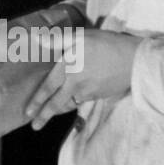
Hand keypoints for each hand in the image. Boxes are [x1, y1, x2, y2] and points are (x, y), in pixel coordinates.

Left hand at [25, 29, 139, 129]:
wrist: (135, 61)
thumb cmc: (106, 45)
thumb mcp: (80, 37)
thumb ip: (57, 40)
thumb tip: (36, 39)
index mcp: (68, 70)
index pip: (48, 88)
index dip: (37, 100)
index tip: (28, 112)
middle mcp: (76, 85)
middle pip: (57, 103)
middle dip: (44, 116)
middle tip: (34, 127)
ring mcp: (89, 93)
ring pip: (71, 102)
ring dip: (61, 107)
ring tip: (53, 112)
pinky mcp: (100, 95)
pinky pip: (84, 98)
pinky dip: (77, 99)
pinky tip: (78, 95)